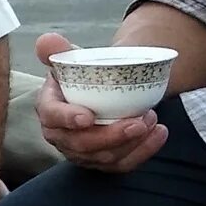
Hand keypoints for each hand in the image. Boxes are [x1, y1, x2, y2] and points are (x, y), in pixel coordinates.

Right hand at [33, 31, 166, 171]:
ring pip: (104, 158)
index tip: (88, 117)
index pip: (52, 117)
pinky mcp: (103, 161)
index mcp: (50, 108)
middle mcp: (61, 136)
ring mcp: (82, 152)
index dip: (67, 119)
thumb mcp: (72, 59)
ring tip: (152, 120)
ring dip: (131, 142)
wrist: (103, 90)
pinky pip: (122, 164)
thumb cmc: (83, 76)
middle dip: (111, 136)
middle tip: (138, 121)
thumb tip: (47, 41)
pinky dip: (143, 151)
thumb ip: (58, 49)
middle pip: (81, 145)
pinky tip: (159, 134)